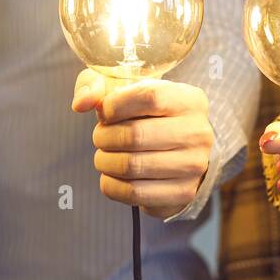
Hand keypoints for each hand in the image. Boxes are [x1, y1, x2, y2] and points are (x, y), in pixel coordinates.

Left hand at [72, 69, 212, 219]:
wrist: (177, 150)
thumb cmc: (146, 114)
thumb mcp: (125, 90)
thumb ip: (97, 86)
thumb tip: (80, 104)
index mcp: (190, 100)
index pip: (149, 97)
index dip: (115, 105)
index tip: (105, 111)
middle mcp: (198, 133)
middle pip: (135, 135)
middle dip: (104, 136)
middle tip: (100, 137)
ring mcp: (194, 166)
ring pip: (131, 166)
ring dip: (105, 161)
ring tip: (105, 156)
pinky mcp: (182, 193)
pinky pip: (133, 193)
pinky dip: (111, 185)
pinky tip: (112, 176)